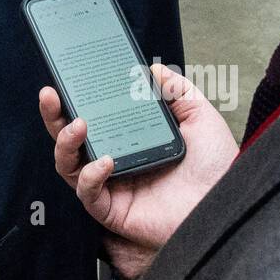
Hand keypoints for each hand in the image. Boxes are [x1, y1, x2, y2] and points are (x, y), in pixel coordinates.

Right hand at [39, 64, 237, 279]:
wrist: (228, 206)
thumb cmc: (217, 169)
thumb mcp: (200, 120)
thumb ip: (178, 92)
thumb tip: (153, 70)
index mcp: (130, 139)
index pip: (94, 116)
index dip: (76, 98)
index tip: (67, 77)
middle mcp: (115, 161)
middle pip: (70, 138)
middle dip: (54, 116)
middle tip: (50, 94)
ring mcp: (112, 185)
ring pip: (68, 165)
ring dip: (64, 142)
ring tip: (77, 125)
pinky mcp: (113, 210)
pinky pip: (88, 193)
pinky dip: (90, 175)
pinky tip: (106, 162)